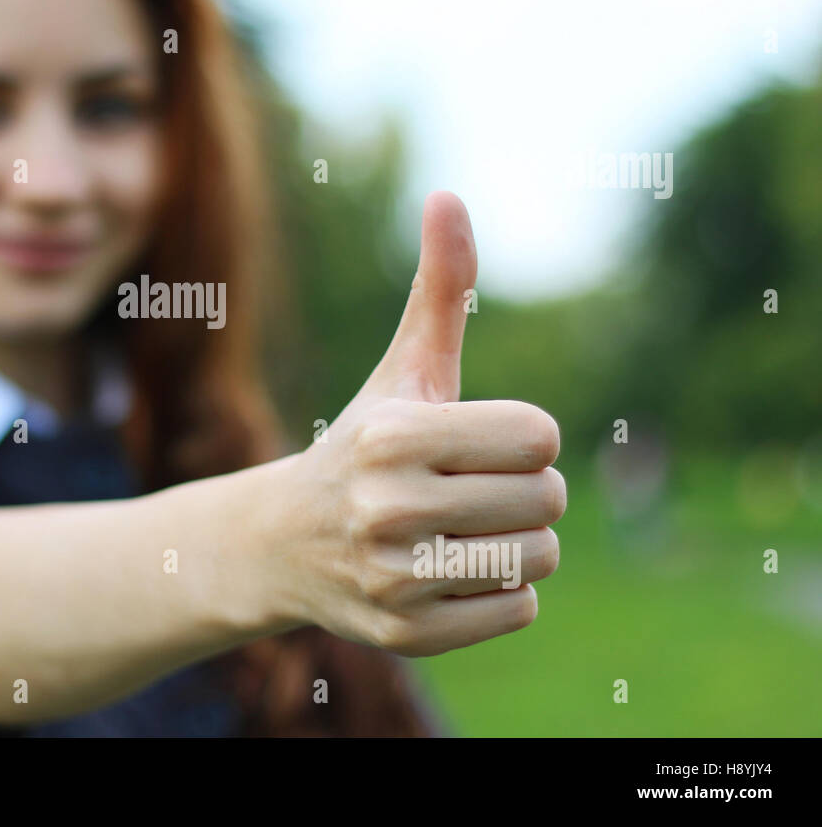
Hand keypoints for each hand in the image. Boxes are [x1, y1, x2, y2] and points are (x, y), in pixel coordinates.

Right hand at [268, 191, 564, 655]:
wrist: (284, 543)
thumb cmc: (365, 444)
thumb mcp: (402, 369)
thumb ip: (439, 288)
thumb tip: (449, 195)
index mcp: (392, 437)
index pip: (540, 438)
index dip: (521, 437)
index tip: (475, 443)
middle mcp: (387, 510)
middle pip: (546, 500)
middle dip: (523, 490)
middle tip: (469, 489)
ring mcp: (393, 579)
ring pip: (538, 559)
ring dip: (518, 543)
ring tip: (463, 531)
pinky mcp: (404, 635)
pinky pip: (518, 611)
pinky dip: (501, 593)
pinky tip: (452, 573)